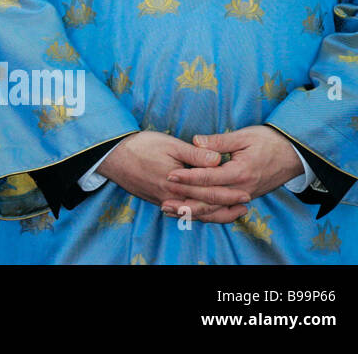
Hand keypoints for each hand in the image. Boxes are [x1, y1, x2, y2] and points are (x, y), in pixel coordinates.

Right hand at [97, 131, 247, 222]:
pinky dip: (195, 214)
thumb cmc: (140, 146)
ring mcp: (163, 201)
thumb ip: (195, 154)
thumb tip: (218, 160)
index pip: (210, 192)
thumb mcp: (169, 144)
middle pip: (205, 207)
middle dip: (226, 207)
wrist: (111, 157)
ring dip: (213, 214)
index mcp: (178, 183)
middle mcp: (172, 197)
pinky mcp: (156, 200)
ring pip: (193, 213)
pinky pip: (181, 213)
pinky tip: (201, 211)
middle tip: (245, 206)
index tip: (246, 194)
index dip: (229, 194)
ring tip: (229, 212)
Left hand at [161, 126, 302, 222]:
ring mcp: (245, 195)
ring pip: (216, 209)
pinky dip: (207, 213)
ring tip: (172, 211)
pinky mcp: (246, 197)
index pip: (209, 178)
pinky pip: (224, 210)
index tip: (170, 175)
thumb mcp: (244, 136)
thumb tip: (196, 142)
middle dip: (186, 201)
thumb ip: (219, 141)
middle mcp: (242, 189)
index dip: (188, 177)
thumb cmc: (268, 141)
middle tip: (164, 201)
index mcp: (240, 172)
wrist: (294, 154)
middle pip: (210, 199)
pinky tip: (190, 213)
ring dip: (193, 212)